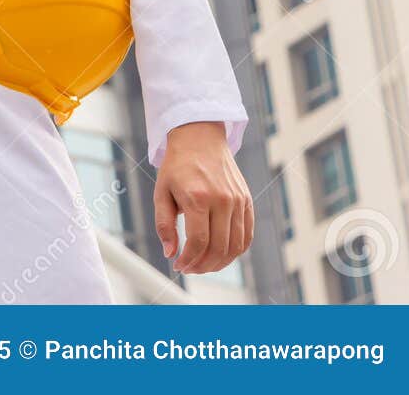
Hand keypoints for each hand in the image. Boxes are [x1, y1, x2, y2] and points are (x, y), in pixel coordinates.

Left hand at [154, 120, 252, 273]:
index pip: (199, 241)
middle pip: (219, 248)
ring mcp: (238, 201)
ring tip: (203, 264)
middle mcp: (222, 200)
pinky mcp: (247, 201)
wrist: (199, 139)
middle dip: (203, 266)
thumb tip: (170, 254)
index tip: (179, 266)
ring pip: (236, 246)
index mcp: (198, 197)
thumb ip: (164, 224)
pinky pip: (246, 235)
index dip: (189, 260)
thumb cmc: (177, 167)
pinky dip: (235, 251)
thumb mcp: (161, 192)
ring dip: (220, 262)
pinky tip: (220, 254)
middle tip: (190, 268)